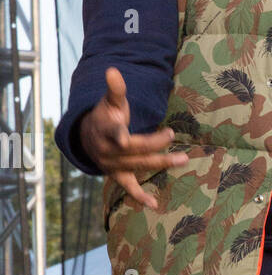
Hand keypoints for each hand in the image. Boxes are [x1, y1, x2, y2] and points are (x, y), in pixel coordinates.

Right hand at [78, 67, 187, 209]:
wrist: (87, 139)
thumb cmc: (105, 117)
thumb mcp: (109, 103)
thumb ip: (115, 89)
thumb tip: (112, 69)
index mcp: (105, 131)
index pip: (113, 133)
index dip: (118, 135)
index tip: (123, 137)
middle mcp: (108, 151)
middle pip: (135, 149)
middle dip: (155, 143)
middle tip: (172, 134)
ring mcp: (113, 166)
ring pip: (139, 166)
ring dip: (160, 164)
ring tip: (182, 160)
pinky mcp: (118, 176)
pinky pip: (129, 188)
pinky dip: (140, 197)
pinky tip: (155, 205)